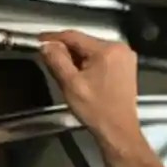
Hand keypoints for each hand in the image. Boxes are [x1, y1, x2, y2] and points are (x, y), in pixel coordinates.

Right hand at [38, 30, 144, 151]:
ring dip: (77, 57)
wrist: (118, 129)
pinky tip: (81, 76)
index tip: (40, 39)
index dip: (54, 37)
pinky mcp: (126, 66)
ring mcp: (125, 57)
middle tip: (50, 59)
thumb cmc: (97, 110)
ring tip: (66, 72)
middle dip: (66, 49)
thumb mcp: (70, 84)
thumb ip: (57, 61)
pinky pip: (102, 57)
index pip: (74, 36)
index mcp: (107, 50)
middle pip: (84, 42)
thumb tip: (47, 45)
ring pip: (92, 50)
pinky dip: (89, 62)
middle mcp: (120, 49)